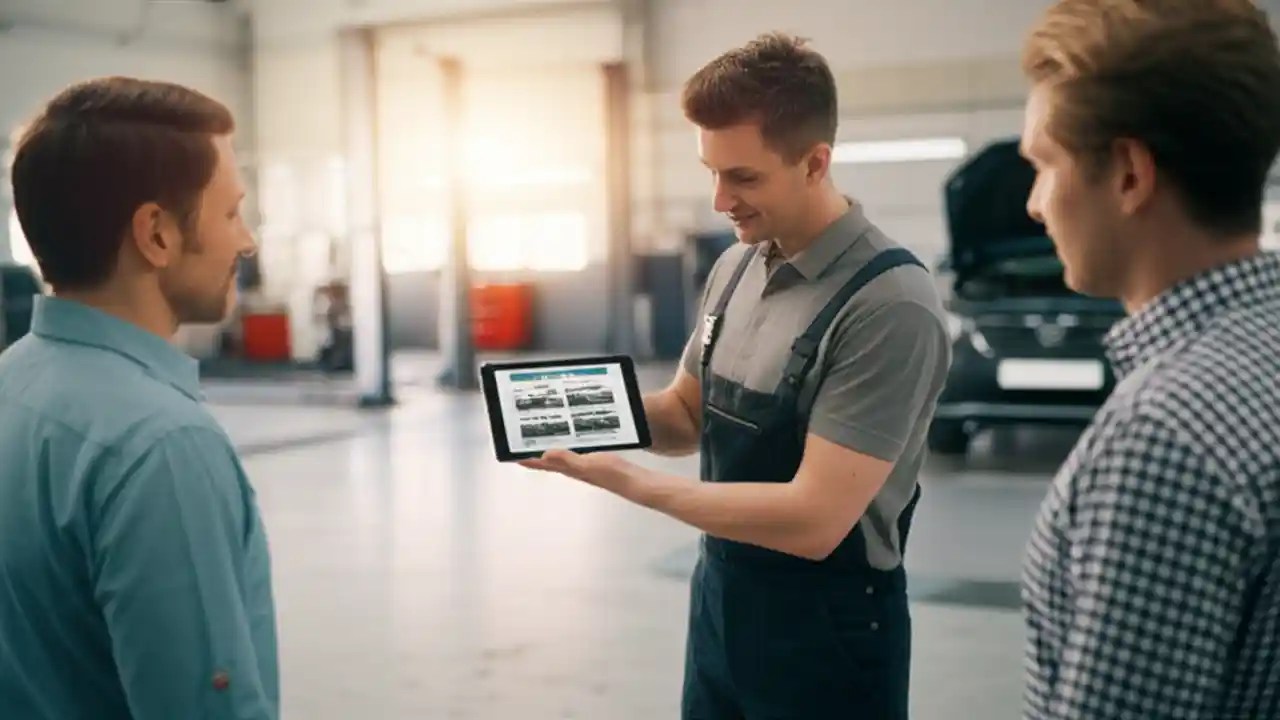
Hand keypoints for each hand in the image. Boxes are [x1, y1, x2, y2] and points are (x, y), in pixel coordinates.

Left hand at [518, 448, 635, 493]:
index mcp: (568, 468)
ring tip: (541, 434)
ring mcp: (582, 464)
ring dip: (550, 445)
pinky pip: (574, 450)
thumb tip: (545, 453)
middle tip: (522, 438)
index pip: (543, 463)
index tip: (511, 452)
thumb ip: (568, 459)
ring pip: (560, 454)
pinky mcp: (593, 459)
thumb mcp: (588, 464)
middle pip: (548, 458)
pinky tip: (570, 437)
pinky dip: (568, 443)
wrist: (631, 482)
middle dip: (535, 450)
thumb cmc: (610, 473)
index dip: (528, 459)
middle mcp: (572, 467)